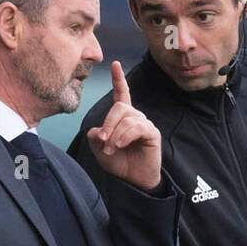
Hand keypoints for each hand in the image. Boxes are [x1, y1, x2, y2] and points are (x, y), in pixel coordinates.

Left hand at [86, 61, 161, 191]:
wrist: (133, 181)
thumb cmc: (119, 164)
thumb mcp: (100, 150)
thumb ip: (95, 137)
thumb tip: (96, 130)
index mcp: (122, 118)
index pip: (122, 94)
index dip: (118, 79)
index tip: (115, 64)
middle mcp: (134, 118)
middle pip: (119, 107)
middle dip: (108, 123)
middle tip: (102, 141)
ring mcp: (144, 124)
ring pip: (126, 118)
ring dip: (115, 135)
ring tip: (111, 150)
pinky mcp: (152, 133)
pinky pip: (137, 127)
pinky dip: (125, 136)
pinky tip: (120, 145)